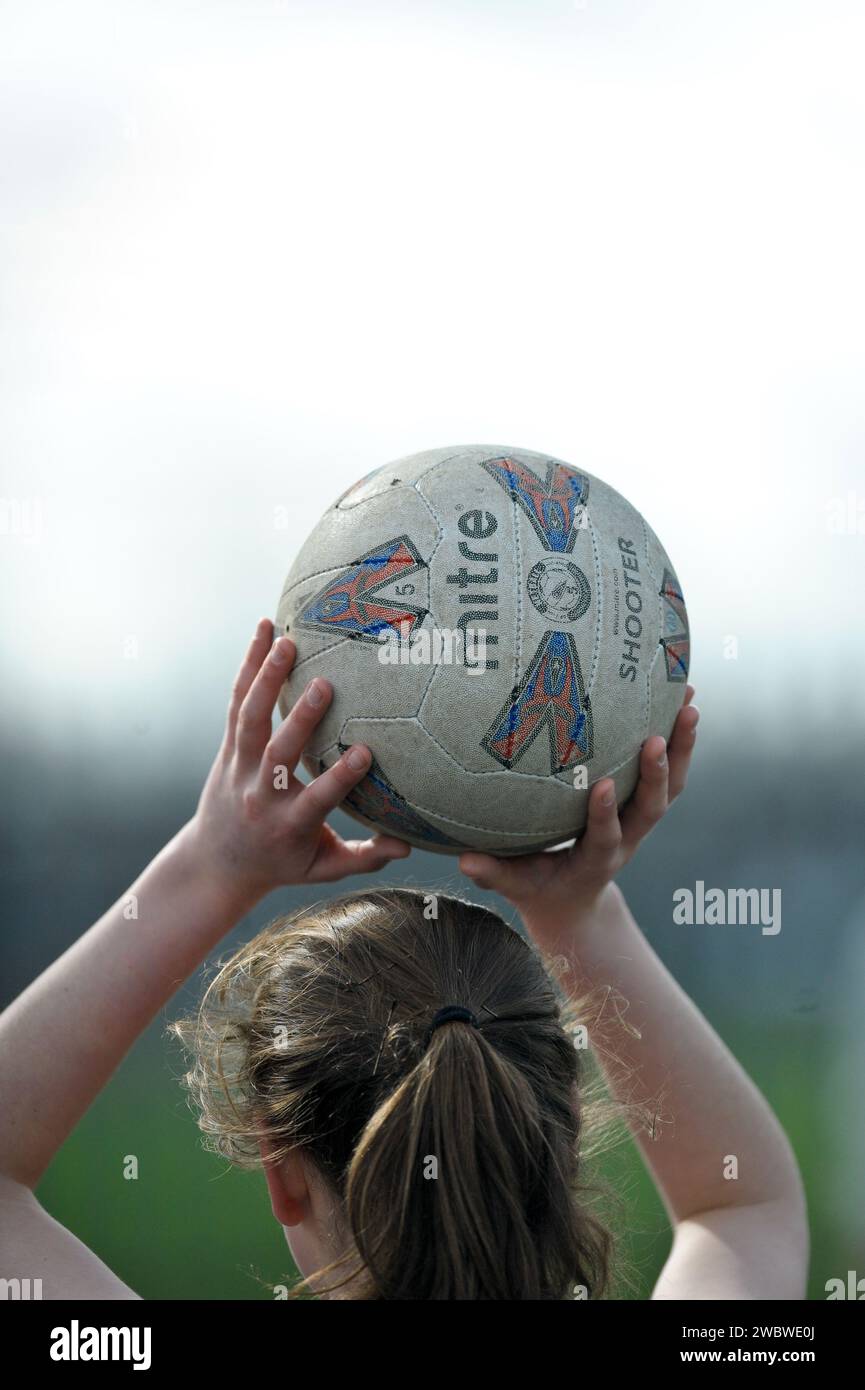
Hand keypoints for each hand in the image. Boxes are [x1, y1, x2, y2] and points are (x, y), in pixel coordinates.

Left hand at [186, 618, 410, 904]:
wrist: (217, 862)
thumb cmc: (281, 864)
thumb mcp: (321, 870)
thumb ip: (363, 857)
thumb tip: (408, 844)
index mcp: (289, 825)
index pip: (316, 799)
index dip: (339, 777)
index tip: (366, 751)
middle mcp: (261, 793)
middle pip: (277, 754)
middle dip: (299, 719)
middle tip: (324, 684)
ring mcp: (239, 767)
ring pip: (250, 720)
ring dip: (266, 678)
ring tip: (286, 640)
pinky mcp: (229, 746)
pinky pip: (237, 702)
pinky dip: (248, 666)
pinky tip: (264, 630)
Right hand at [459, 687, 698, 946]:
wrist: (574, 900)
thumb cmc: (537, 887)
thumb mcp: (515, 886)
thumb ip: (493, 874)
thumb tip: (463, 861)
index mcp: (595, 860)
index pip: (605, 836)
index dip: (605, 814)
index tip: (604, 786)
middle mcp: (626, 838)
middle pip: (652, 807)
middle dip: (658, 773)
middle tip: (660, 736)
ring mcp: (639, 820)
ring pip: (670, 786)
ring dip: (682, 747)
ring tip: (688, 703)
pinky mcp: (643, 804)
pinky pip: (669, 771)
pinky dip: (679, 737)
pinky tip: (681, 697)